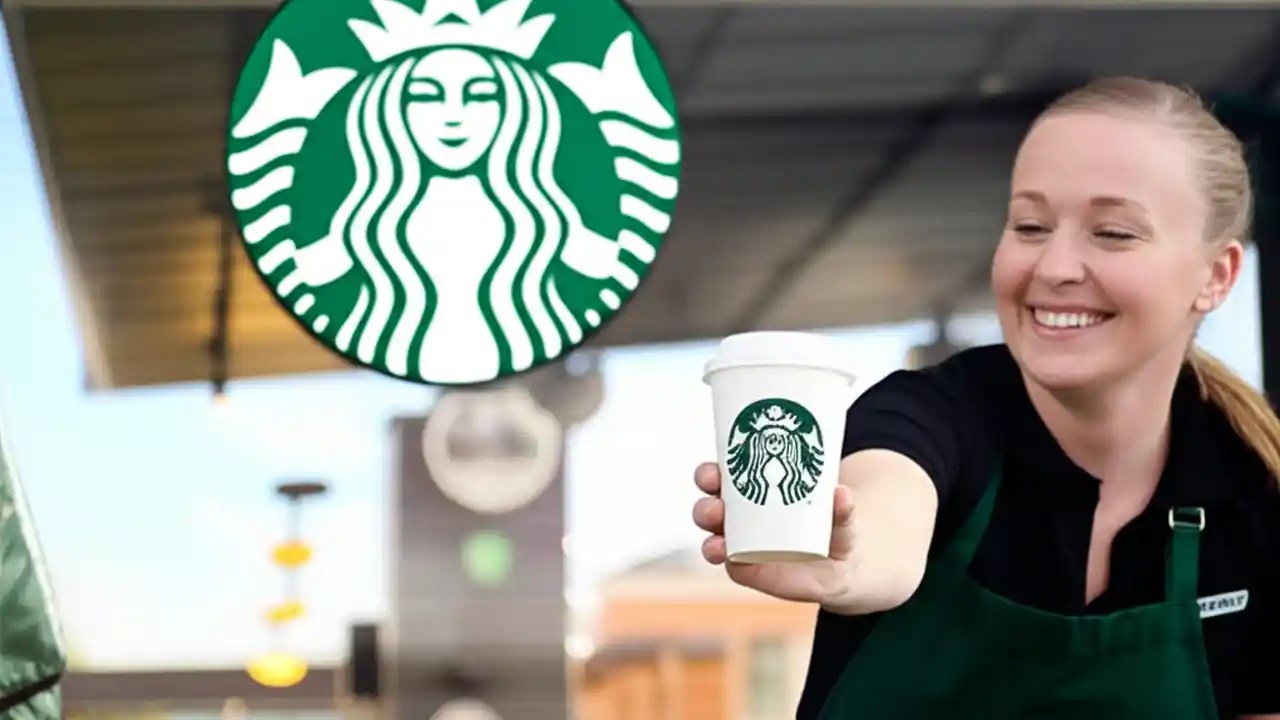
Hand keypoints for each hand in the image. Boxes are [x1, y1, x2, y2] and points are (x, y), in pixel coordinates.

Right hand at [692, 461, 856, 605]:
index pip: (722, 477)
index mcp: (753, 490)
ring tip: (718, 539)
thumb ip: (843, 507)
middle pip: (709, 506)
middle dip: (706, 506)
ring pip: (712, 536)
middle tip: (717, 507)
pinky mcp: (748, 570)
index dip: (710, 473)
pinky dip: (725, 559)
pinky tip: (727, 556)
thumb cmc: (833, 527)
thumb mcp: (841, 514)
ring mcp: (741, 545)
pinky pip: (730, 564)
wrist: (841, 567)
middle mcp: (739, 516)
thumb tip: (841, 493)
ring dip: (709, 537)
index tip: (714, 472)